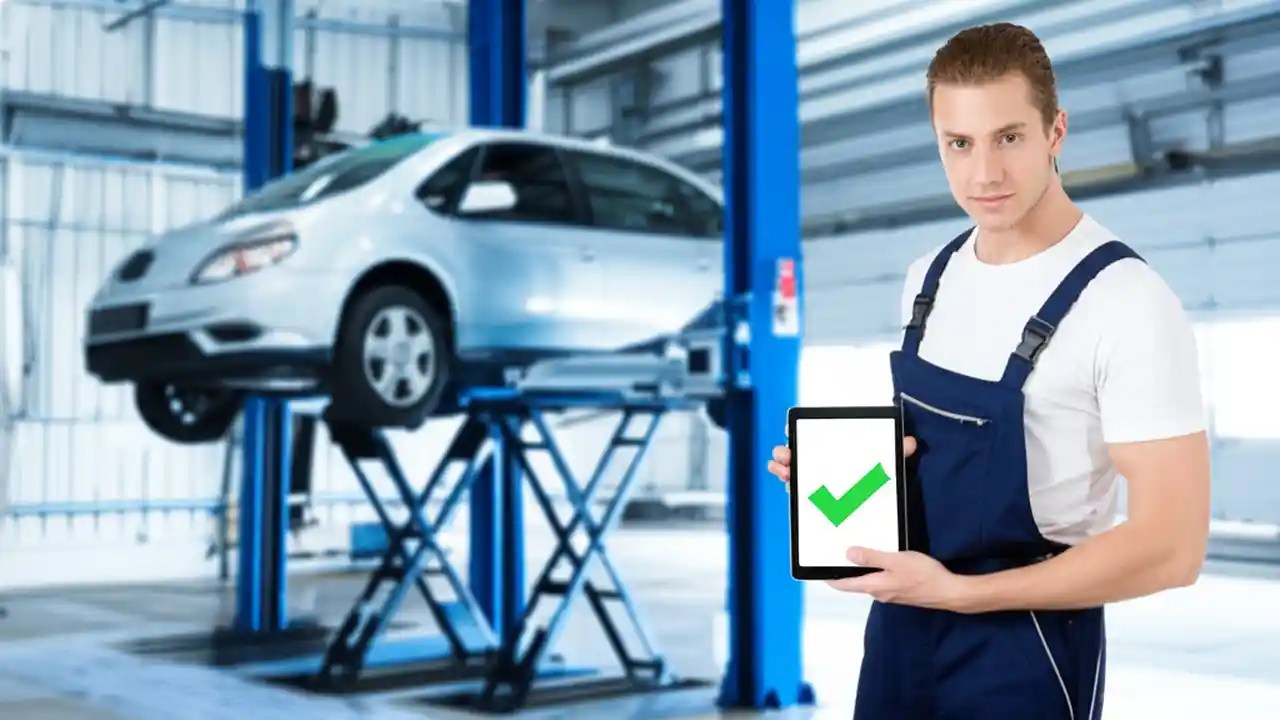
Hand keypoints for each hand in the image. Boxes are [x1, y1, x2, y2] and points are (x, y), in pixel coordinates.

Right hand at [768, 433, 917, 489]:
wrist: (876, 510)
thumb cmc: (877, 478)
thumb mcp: (886, 463)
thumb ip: (897, 452)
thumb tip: (911, 443)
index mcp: (833, 448)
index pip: (810, 434)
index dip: (796, 430)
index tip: (790, 429)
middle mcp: (818, 461)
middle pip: (794, 452)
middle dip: (785, 452)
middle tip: (787, 456)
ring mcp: (813, 480)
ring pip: (790, 470)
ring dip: (782, 469)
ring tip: (785, 473)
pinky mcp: (811, 499)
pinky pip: (795, 491)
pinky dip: (788, 487)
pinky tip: (789, 487)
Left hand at [826, 546, 970, 612]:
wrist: (949, 592)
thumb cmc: (924, 576)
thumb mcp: (895, 561)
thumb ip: (871, 557)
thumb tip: (848, 554)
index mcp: (874, 586)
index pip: (844, 585)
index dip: (830, 578)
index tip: (820, 571)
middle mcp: (879, 593)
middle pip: (855, 583)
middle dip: (845, 572)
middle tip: (837, 556)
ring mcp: (890, 594)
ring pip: (869, 582)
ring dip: (862, 571)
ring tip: (857, 555)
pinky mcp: (901, 592)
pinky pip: (882, 581)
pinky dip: (876, 572)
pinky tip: (882, 562)